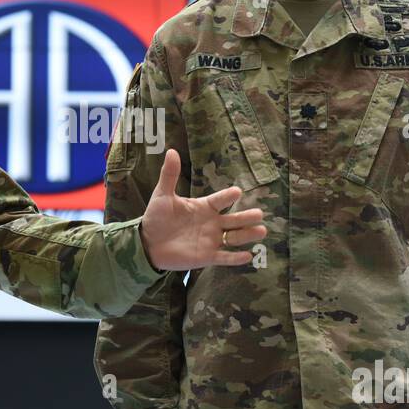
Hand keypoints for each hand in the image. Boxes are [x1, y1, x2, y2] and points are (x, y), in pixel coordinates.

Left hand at [139, 149, 266, 270]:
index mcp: (204, 207)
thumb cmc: (157, 217)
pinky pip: (224, 258)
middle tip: (259, 213)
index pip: (220, 200)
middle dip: (247, 217)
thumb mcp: (163, 195)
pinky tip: (248, 256)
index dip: (227, 196)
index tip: (237, 192)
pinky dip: (235, 258)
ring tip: (261, 231)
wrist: (147, 243)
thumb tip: (171, 151)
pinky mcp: (206, 257)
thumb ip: (169, 175)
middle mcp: (212, 223)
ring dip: (247, 235)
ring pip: (234, 238)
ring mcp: (211, 240)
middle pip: (234, 220)